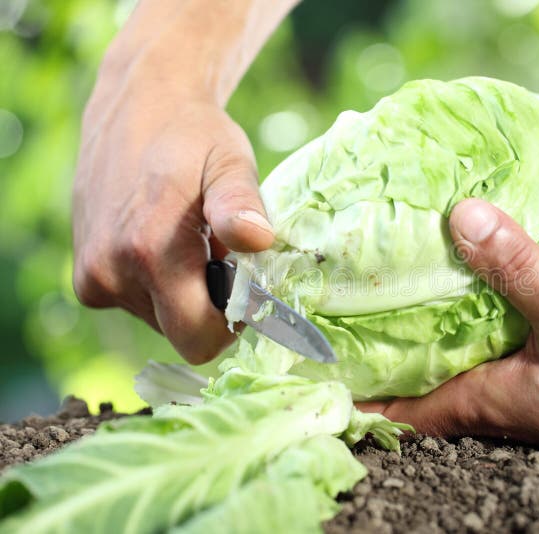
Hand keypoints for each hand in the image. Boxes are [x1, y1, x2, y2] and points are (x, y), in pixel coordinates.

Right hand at [72, 80, 272, 363]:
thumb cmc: (194, 137)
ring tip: (191, 241)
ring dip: (184, 292)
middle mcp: (112, 273)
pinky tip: (164, 241)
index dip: (231, 325)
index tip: (247, 289)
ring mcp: (93, 278)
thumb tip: (258, 240)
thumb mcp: (230, 164)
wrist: (137, 107)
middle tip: (220, 256)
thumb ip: (241, 205)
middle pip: (181, 332)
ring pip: (160, 319)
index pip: (199, 341)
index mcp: (151, 252)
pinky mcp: (84, 277)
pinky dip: (158, 284)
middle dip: (209, 306)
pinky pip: (138, 303)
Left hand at [360, 198, 538, 444]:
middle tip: (345, 315)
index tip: (319, 366)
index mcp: (485, 399)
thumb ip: (520, 270)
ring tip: (390, 294)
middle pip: (416, 386)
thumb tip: (463, 218)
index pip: (400, 409)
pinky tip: (462, 289)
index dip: (356, 394)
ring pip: (449, 368)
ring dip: (419, 341)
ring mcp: (516, 390)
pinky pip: (484, 352)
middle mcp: (491, 401)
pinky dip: (463, 327)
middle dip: (379, 359)